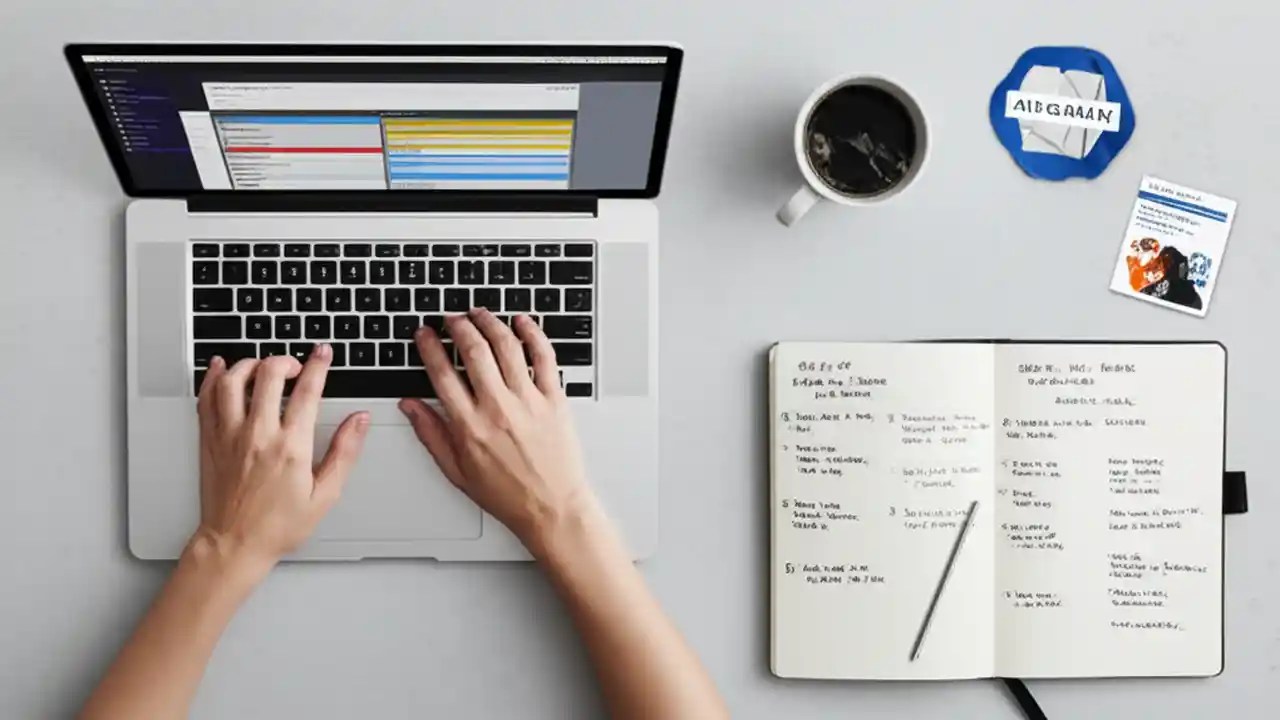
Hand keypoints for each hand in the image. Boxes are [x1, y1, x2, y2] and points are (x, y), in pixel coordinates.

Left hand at [193, 346, 368, 569]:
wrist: (234, 545)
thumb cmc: (278, 526)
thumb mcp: (326, 494)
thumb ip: (345, 451)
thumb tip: (359, 421)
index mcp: (290, 447)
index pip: (307, 392)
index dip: (318, 365)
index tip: (323, 353)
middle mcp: (257, 435)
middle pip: (268, 375)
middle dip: (285, 360)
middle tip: (295, 365)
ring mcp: (229, 436)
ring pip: (233, 380)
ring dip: (250, 364)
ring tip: (262, 366)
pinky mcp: (209, 441)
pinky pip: (206, 398)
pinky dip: (213, 377)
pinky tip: (221, 368)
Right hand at [398, 310, 594, 552]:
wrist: (552, 508)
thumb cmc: (507, 494)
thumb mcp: (457, 471)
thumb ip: (431, 434)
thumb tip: (409, 406)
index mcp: (469, 426)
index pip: (441, 373)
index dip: (429, 347)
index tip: (425, 334)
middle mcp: (498, 408)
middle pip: (473, 351)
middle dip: (458, 326)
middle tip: (451, 317)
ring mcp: (528, 401)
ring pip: (507, 346)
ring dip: (490, 322)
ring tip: (480, 313)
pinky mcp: (555, 400)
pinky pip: (544, 357)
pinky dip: (533, 334)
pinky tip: (523, 322)